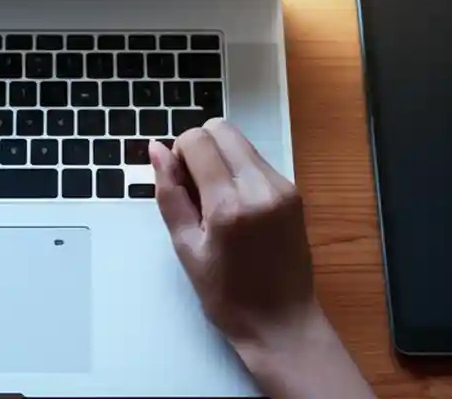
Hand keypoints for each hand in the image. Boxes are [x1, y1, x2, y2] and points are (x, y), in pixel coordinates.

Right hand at [150, 120, 373, 398]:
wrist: (282, 323)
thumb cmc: (228, 296)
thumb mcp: (186, 248)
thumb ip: (169, 194)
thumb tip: (157, 150)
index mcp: (229, 205)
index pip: (197, 140)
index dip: (178, 154)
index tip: (178, 184)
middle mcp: (261, 187)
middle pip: (221, 129)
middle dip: (199, 147)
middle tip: (194, 189)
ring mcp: (282, 187)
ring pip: (240, 141)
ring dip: (220, 158)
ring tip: (214, 202)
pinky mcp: (294, 191)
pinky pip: (257, 160)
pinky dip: (238, 170)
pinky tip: (235, 207)